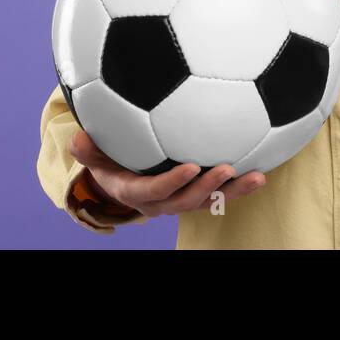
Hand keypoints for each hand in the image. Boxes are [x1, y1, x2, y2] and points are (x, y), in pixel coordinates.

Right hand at [68, 129, 266, 217]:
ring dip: (235, 190)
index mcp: (137, 193)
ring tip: (258, 177)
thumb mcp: (96, 158)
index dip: (172, 183)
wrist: (125, 181)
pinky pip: (221, 192)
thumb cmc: (111, 162)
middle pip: (188, 200)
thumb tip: (76, 137)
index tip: (190, 166)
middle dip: (208, 187)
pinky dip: (241, 183)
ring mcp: (183, 199)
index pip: (156, 191)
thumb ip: (88, 151)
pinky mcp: (199, 193)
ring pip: (211, 199)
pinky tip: (263, 167)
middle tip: (228, 169)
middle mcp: (163, 202)